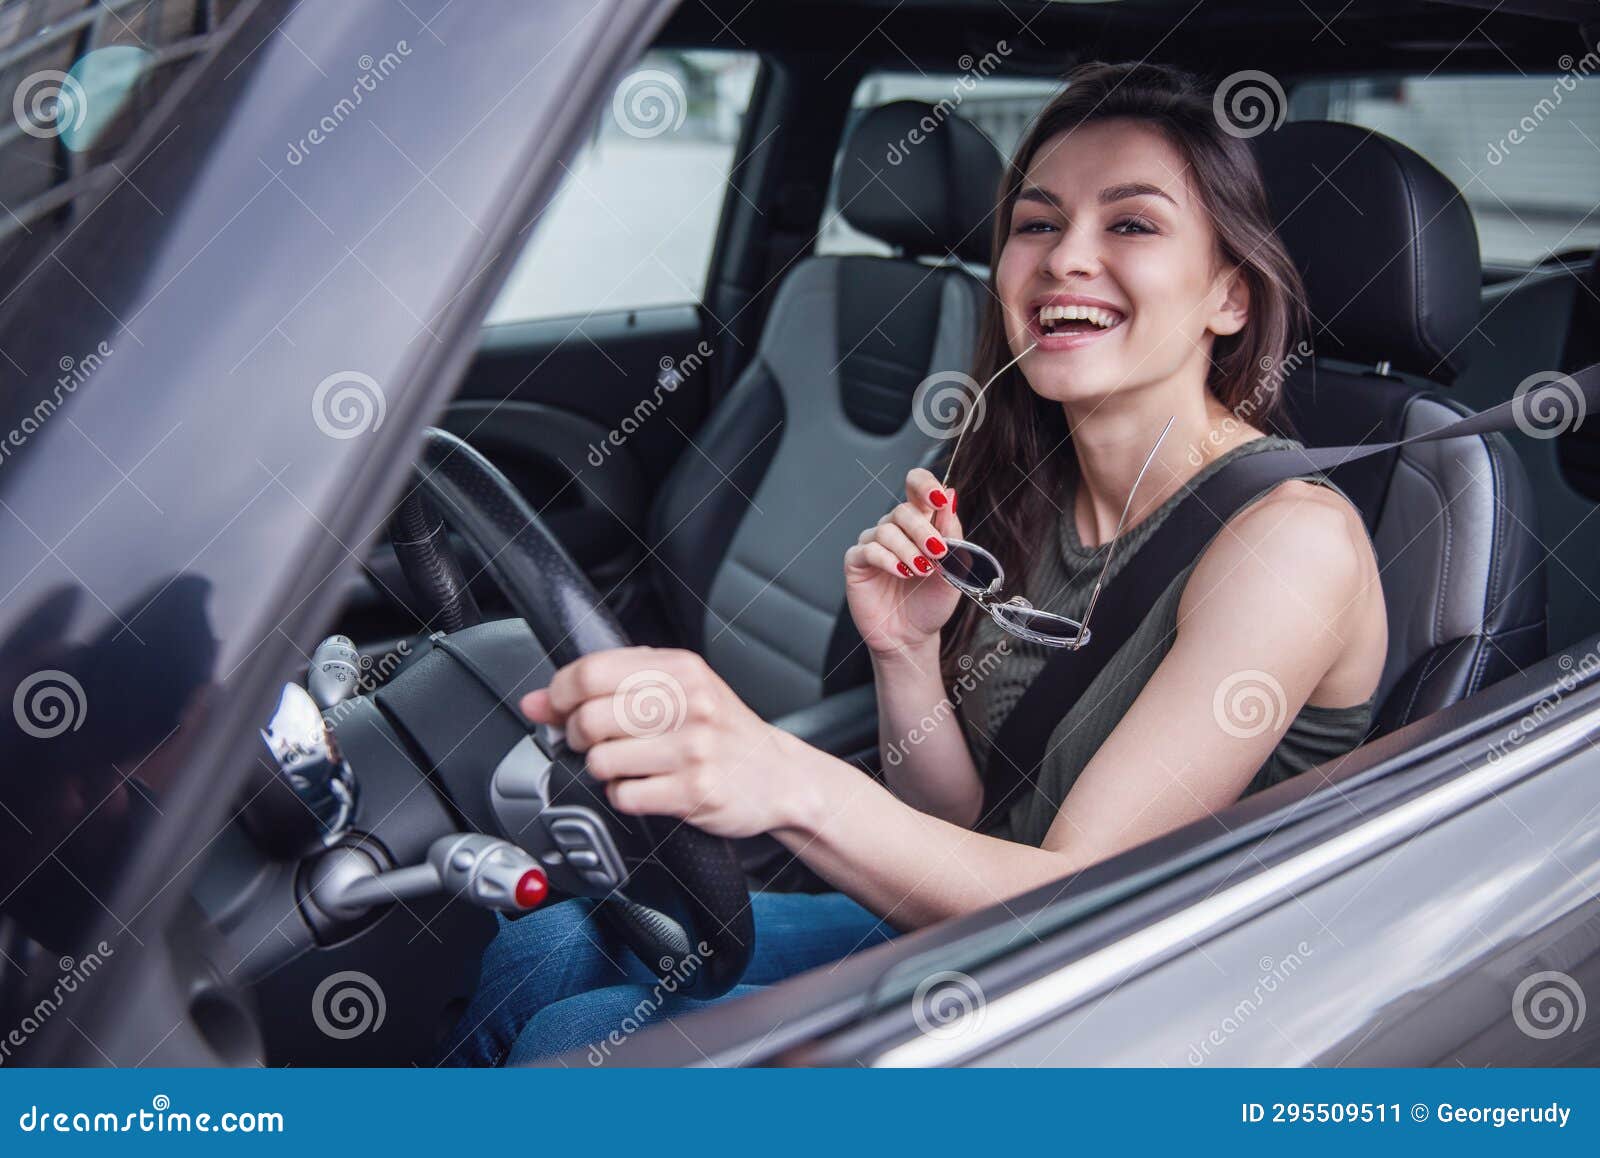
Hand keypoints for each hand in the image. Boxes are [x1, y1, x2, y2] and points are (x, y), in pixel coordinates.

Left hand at [521, 647, 810, 838]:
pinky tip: (648, 787)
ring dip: (604, 770)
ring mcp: (693, 749)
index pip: (591, 671)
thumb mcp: (674, 691)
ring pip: (602, 762)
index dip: (560, 694)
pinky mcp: (695, 792)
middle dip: (579, 738)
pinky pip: (625, 797)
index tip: (559, 709)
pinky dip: (626, 796)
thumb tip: (537, 702)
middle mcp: (689, 703)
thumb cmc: (719, 730)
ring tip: (630, 766)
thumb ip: (608, 687)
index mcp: (679, 669)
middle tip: (596, 743)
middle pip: (589, 719)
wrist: (778, 775)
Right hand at [844, 467, 963, 656]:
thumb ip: (952, 533)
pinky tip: (902, 573)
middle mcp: (895, 529)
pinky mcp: (857, 562)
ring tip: (921, 571)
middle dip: (923, 530)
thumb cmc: (932, 602)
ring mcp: (874, 544)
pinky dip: (888, 560)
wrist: (913, 637)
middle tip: (937, 552)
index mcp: (920, 523)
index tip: (938, 499)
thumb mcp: (954, 568)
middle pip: (903, 510)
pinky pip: (868, 550)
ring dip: (908, 550)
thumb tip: (951, 495)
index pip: (916, 487)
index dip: (925, 485)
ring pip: (886, 530)